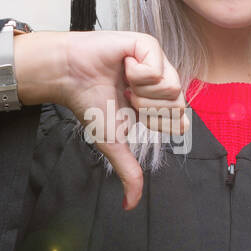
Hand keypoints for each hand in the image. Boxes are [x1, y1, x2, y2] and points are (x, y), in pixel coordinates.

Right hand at [16, 30, 187, 210]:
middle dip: (147, 108)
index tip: (133, 113)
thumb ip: (128, 173)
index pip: (180, 122)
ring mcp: (158, 62)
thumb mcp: (114, 143)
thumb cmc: (89, 104)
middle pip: (179, 106)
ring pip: (171, 87)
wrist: (69, 77)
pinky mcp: (148, 45)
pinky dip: (136, 72)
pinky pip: (158, 68)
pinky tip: (122, 65)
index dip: (155, 122)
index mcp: (158, 104)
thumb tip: (130, 206)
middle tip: (126, 97)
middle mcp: (162, 83)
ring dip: (140, 90)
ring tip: (123, 82)